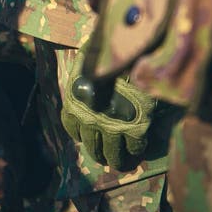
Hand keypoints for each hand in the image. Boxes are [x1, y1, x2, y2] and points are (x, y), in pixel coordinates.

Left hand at [61, 46, 157, 169]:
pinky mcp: (136, 129)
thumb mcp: (87, 59)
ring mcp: (113, 126)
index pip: (72, 128)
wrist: (130, 51)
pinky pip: (135, 148)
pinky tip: (140, 147)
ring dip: (118, 160)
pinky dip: (137, 151)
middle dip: (99, 152)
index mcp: (75, 103)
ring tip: (123, 162)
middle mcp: (90, 119)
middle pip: (92, 147)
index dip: (81, 132)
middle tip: (106, 156)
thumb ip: (86, 72)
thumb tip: (88, 71)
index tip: (89, 133)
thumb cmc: (106, 49)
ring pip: (113, 154)